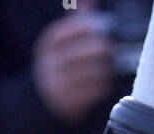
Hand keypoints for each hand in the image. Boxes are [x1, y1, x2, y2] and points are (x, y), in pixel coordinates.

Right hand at [33, 4, 114, 123]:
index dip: (85, 26)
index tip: (102, 25)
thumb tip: (89, 2)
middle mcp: (50, 65)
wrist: (41, 101)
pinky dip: (103, 84)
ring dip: (106, 67)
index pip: (65, 31)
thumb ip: (74, 22)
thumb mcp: (59, 44)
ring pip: (91, 72)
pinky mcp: (69, 103)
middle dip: (102, 48)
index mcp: (47, 46)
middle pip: (83, 51)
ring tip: (111, 64)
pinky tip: (105, 81)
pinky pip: (94, 90)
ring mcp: (59, 85)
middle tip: (113, 47)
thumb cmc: (57, 66)